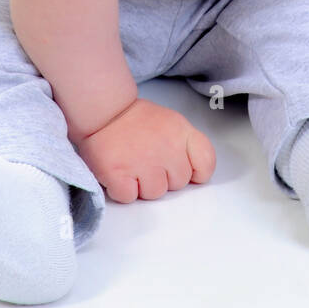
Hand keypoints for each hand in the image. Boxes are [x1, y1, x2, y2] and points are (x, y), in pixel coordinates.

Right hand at [75, 97, 216, 202]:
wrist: (103, 110)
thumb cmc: (136, 120)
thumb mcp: (171, 123)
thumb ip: (185, 145)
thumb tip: (194, 174)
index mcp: (181, 133)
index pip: (206, 163)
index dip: (196, 172)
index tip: (182, 167)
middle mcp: (166, 148)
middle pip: (178, 183)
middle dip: (164, 177)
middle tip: (147, 159)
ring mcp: (142, 162)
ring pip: (154, 194)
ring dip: (142, 185)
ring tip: (132, 163)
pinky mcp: (118, 174)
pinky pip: (129, 197)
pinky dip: (122, 189)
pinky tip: (119, 171)